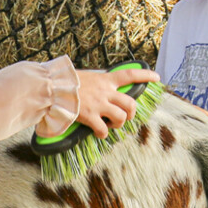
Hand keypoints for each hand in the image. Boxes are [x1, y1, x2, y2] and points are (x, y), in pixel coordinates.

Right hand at [36, 66, 159, 138]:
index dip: (145, 76)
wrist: (51, 87)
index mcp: (104, 79)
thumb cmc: (63, 81)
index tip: (157, 77)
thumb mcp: (83, 76)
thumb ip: (93, 83)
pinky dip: (103, 133)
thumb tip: (93, 87)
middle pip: (130, 103)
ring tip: (110, 125)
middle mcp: (105, 92)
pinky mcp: (90, 116)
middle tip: (125, 117)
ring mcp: (99, 104)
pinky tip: (98, 133)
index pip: (129, 74)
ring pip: (121, 117)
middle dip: (131, 112)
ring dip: (118, 124)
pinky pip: (103, 129)